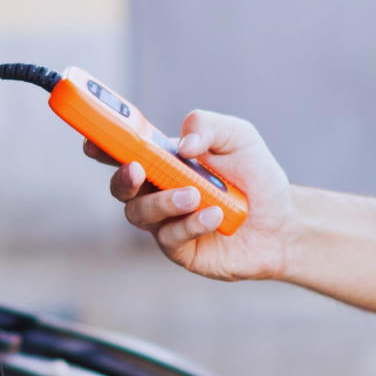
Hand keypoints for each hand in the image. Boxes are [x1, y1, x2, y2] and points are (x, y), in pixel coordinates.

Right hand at [88, 109, 293, 280]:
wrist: (284, 222)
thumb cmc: (256, 177)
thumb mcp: (238, 137)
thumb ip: (207, 126)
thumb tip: (182, 144)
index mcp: (164, 160)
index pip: (124, 150)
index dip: (102, 144)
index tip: (92, 139)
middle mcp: (158, 191)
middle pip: (120, 186)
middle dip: (122, 177)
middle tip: (137, 168)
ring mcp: (166, 222)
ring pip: (140, 214)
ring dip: (163, 202)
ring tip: (195, 195)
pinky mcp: (180, 248)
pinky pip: (169, 238)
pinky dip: (191, 224)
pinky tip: (216, 215)